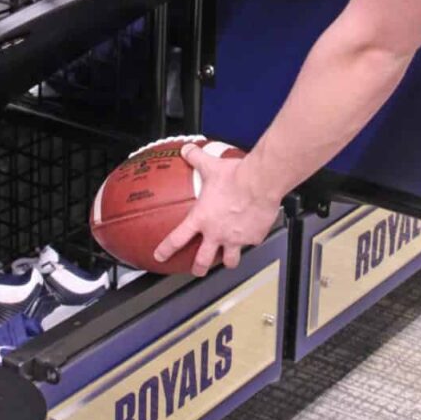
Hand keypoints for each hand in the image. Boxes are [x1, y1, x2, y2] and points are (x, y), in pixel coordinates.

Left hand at [153, 144, 280, 275]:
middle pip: (203, 260)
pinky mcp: (253, 238)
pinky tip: (252, 233)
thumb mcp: (211, 165)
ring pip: (229, 260)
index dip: (166, 249)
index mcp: (202, 218)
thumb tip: (187, 150)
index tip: (160, 256)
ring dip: (227, 260)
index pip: (177, 239)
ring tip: (228, 258)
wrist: (260, 182)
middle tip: (197, 269)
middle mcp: (217, 233)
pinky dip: (251, 240)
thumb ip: (196, 158)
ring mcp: (235, 238)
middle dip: (198, 268)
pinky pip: (251, 243)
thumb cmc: (235, 176)